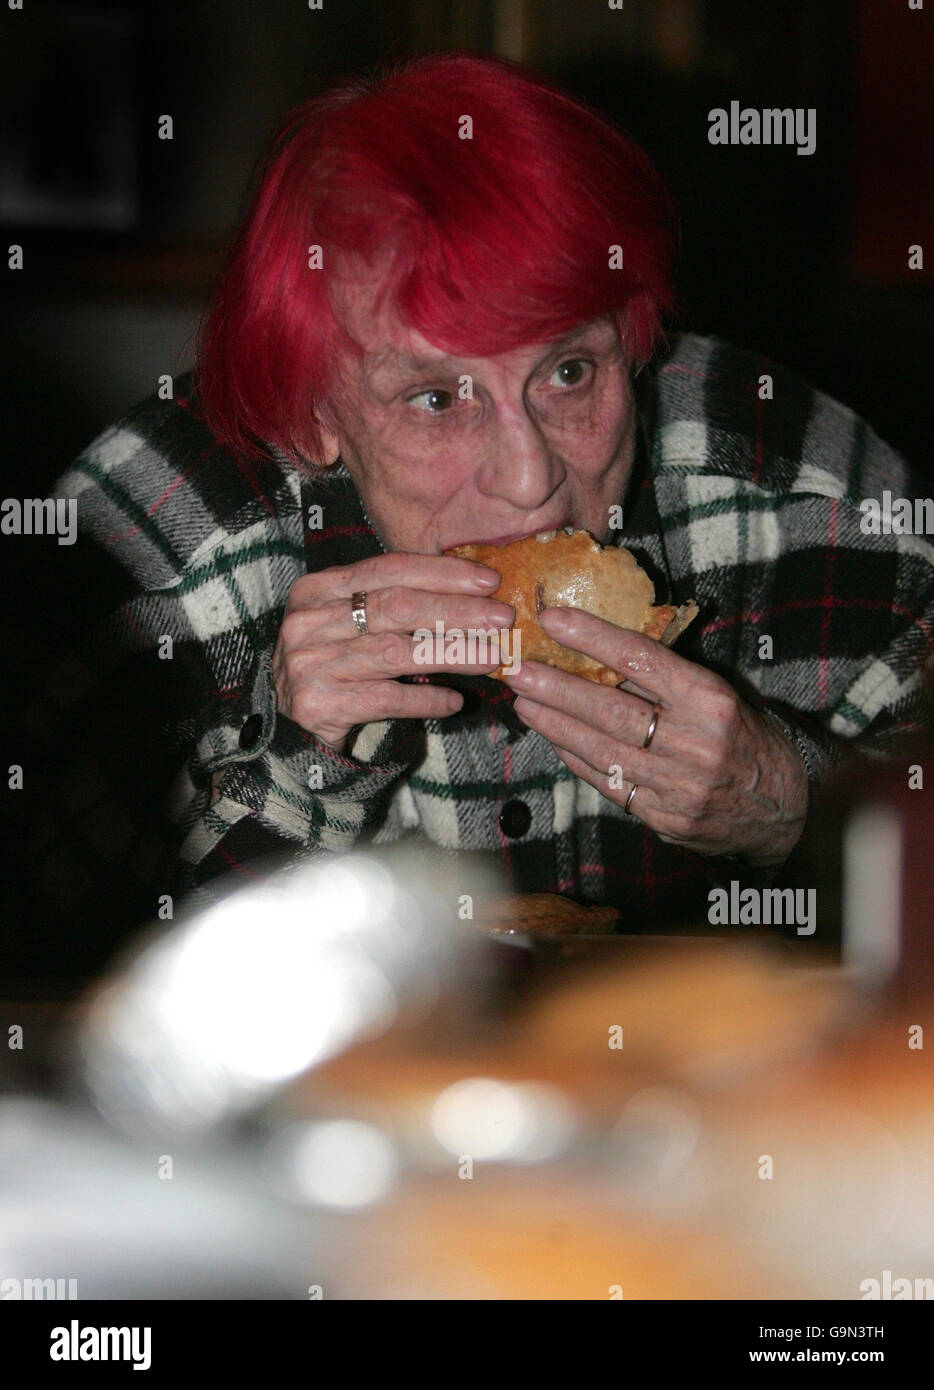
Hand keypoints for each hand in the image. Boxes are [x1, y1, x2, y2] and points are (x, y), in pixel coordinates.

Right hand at [272, 552, 511, 751]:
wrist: (289, 729)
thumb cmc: (333, 667)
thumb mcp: (349, 625)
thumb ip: (390, 603)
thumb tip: (470, 592)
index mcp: (318, 589)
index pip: (389, 569)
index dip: (443, 573)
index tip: (490, 580)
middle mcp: (310, 622)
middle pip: (397, 607)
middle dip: (458, 610)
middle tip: (502, 618)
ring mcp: (311, 663)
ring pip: (398, 652)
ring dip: (454, 654)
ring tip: (493, 658)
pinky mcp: (320, 704)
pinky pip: (387, 698)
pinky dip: (426, 699)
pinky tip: (455, 701)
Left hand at [502, 606, 807, 865]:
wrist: (782, 807)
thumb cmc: (744, 737)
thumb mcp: (717, 696)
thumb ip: (665, 680)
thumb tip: (599, 655)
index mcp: (710, 699)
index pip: (641, 658)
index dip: (592, 637)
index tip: (552, 618)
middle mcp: (695, 742)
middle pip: (610, 709)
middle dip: (555, 688)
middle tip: (516, 670)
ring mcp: (678, 786)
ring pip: (601, 750)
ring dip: (555, 725)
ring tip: (523, 702)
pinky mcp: (665, 818)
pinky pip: (608, 783)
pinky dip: (576, 759)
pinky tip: (553, 738)